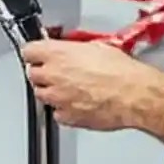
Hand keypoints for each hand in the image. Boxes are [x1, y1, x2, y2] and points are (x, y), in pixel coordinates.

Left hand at [21, 39, 161, 130]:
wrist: (134, 95)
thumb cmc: (121, 72)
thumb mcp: (96, 47)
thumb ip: (75, 49)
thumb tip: (72, 50)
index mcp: (58, 54)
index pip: (29, 51)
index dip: (34, 52)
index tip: (38, 54)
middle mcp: (53, 75)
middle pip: (32, 73)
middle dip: (42, 72)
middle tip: (55, 72)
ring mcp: (57, 97)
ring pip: (41, 94)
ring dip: (50, 91)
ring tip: (67, 88)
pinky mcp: (67, 116)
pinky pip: (56, 113)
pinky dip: (62, 109)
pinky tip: (75, 103)